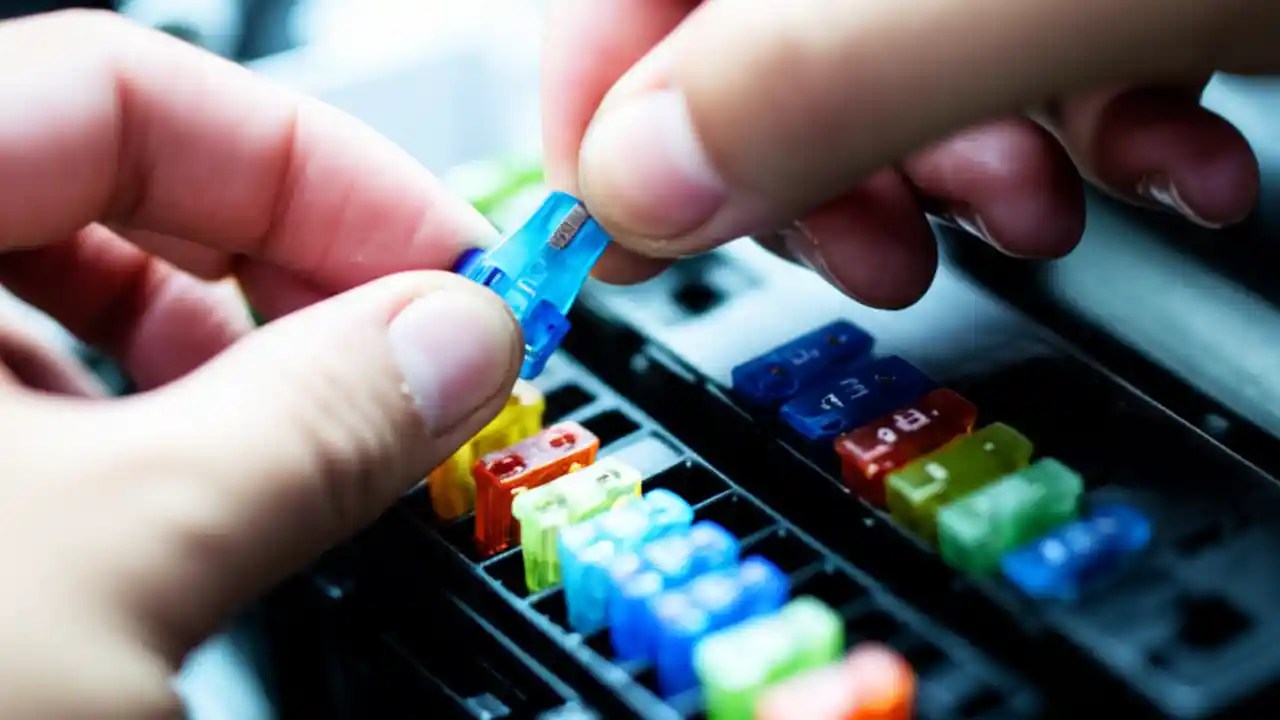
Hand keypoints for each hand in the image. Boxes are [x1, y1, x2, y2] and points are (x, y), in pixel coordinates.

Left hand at [0, 11, 518, 717]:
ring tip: (311, 443)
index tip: (445, 266)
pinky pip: (29, 402)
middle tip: (408, 354)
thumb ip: (316, 423)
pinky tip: (197, 501)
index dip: (318, 169)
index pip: (119, 90)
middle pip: (96, 179)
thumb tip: (454, 345)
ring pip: (58, 296)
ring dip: (218, 358)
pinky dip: (144, 431)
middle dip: (282, 268)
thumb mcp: (113, 563)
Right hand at [543, 0, 1276, 306]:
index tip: (622, 244)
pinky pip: (1037, 71)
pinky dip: (1091, 147)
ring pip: (899, 77)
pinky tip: (1169, 165)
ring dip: (969, 179)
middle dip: (816, 171)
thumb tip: (640, 184)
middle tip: (878, 253)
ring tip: (1048, 212)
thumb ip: (823, 73)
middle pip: (754, 40)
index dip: (606, 114)